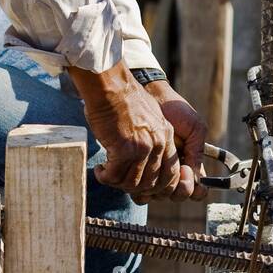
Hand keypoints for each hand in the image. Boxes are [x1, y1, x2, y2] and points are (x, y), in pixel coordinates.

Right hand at [69, 60, 180, 202]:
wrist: (110, 85)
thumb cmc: (123, 99)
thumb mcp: (149, 117)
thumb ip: (153, 137)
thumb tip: (147, 158)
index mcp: (166, 135)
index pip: (172, 174)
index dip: (159, 187)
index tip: (143, 185)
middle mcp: (158, 143)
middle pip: (154, 184)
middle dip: (135, 187)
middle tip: (120, 179)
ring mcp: (143, 148)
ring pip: (133, 184)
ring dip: (118, 183)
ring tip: (107, 174)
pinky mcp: (124, 150)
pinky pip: (115, 177)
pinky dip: (106, 177)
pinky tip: (100, 170)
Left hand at [141, 81, 208, 201]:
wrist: (150, 96)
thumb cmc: (176, 110)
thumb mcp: (194, 128)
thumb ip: (197, 152)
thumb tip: (198, 179)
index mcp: (189, 164)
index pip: (196, 190)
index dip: (193, 189)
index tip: (186, 172)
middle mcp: (171, 171)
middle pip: (175, 196)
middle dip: (176, 189)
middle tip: (172, 168)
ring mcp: (153, 171)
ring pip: (156, 197)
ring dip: (157, 190)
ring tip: (153, 170)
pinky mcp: (136, 169)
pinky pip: (138, 191)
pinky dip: (139, 188)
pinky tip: (139, 171)